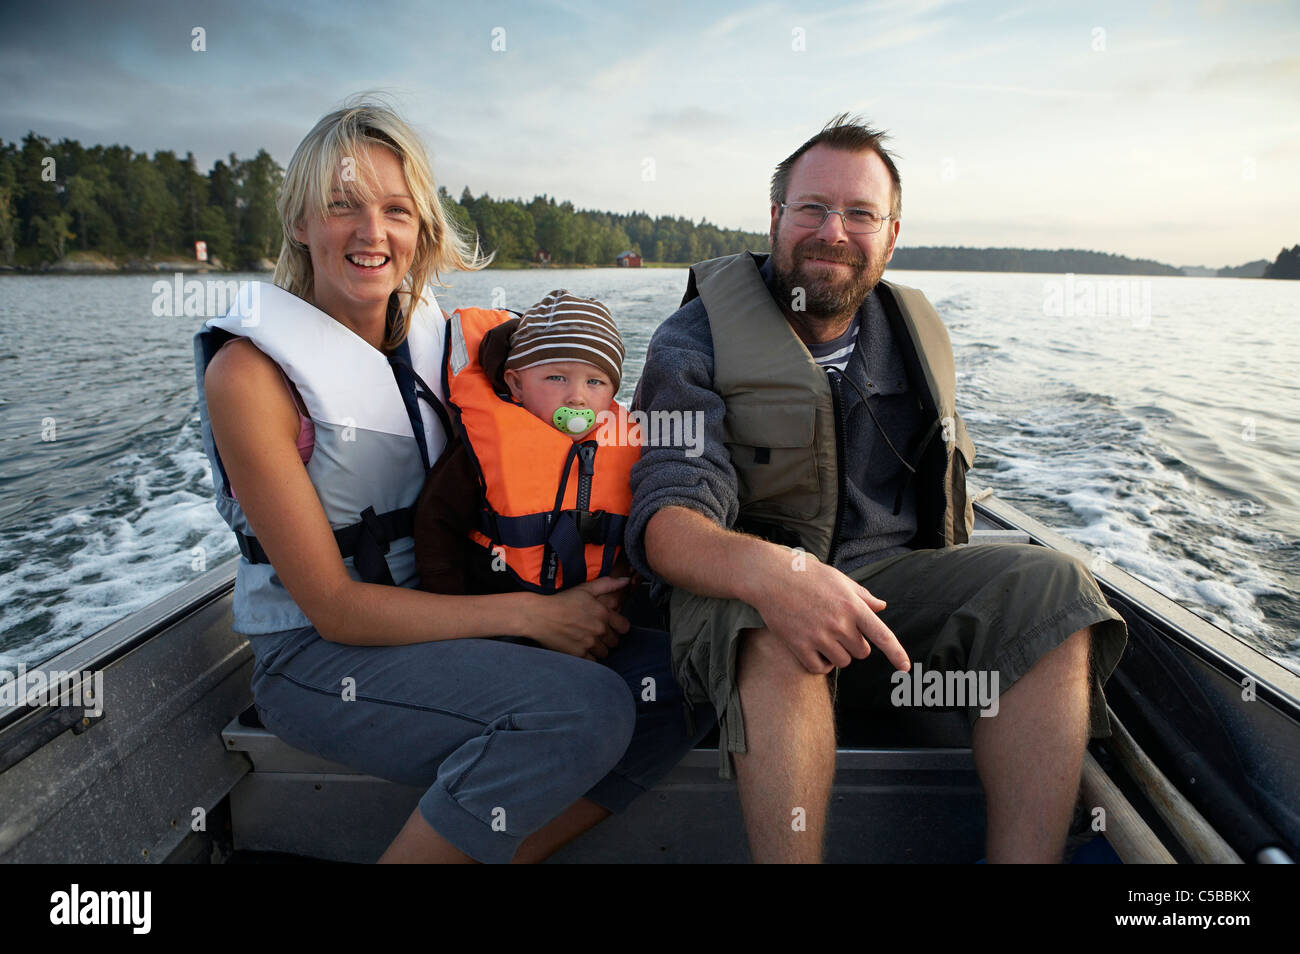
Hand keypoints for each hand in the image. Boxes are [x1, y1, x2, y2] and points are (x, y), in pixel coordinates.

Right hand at [524, 577, 630, 660]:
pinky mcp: (579, 654)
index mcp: (603, 613)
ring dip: (599, 648)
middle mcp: (599, 630)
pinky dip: (589, 657)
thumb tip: (626, 580)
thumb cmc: (562, 600)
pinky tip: (581, 648)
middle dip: (608, 638)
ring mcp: (589, 643)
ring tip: (588, 641)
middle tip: (597, 633)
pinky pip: (593, 661)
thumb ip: (608, 584)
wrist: (539, 615)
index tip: (612, 626)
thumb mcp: (585, 588)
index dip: (619, 627)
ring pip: (604, 652)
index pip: (624, 627)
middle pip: (615, 642)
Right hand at [750, 553, 910, 675]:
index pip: (882, 635)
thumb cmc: (807, 575)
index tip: (905, 667)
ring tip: (824, 637)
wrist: (770, 577)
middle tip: (839, 630)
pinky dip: (821, 663)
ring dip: (838, 654)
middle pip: (861, 652)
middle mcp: (838, 623)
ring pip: (842, 661)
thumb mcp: (839, 579)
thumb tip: (882, 607)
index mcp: (852, 606)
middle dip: (855, 644)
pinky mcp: (799, 645)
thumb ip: (862, 596)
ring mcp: (818, 636)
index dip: (896, 653)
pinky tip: (814, 649)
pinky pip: (820, 668)